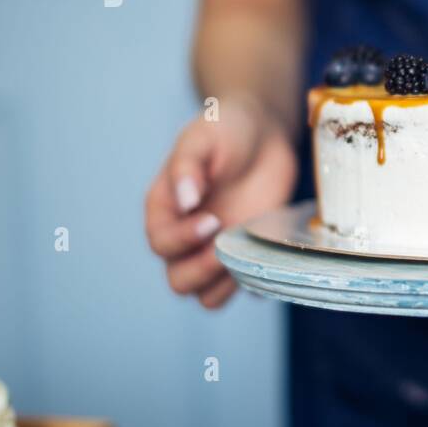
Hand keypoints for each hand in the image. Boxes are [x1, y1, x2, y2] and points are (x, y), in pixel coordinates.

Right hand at [144, 95, 296, 308]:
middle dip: (201, 271)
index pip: (161, 243)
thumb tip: (185, 200)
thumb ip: (187, 166)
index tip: (211, 220)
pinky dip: (252, 284)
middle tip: (228, 243)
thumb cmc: (226, 130)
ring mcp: (216, 249)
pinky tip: (266, 260)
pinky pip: (242, 287)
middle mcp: (186, 236)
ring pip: (207, 295)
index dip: (182, 239)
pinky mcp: (247, 253)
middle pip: (179, 281)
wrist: (264, 132)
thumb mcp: (203, 137)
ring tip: (247, 255)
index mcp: (165, 209)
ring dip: (225, 285)